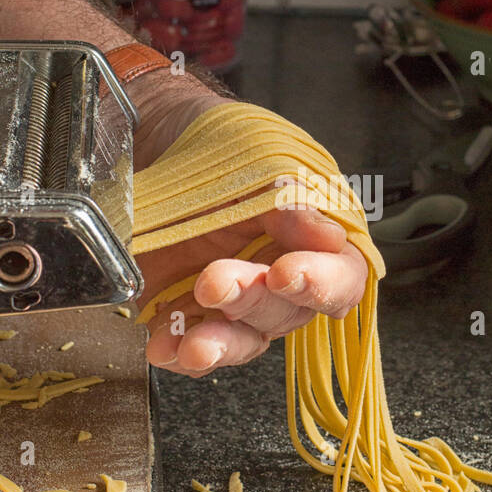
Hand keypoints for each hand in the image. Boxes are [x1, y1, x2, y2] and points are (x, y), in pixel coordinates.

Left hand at [130, 72, 367, 376]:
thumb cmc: (215, 144)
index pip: (342, 277)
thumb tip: (329, 236)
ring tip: (194, 343)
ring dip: (220, 344)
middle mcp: (278, 278)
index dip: (323, 284)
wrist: (150, 141)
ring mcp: (234, 303)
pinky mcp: (188, 316)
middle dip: (253, 301)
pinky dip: (177, 350)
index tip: (287, 273)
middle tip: (216, 281)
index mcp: (312, 238)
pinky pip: (192, 349)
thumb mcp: (256, 155)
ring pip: (244, 341)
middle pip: (289, 313)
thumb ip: (291, 197)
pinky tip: (163, 344)